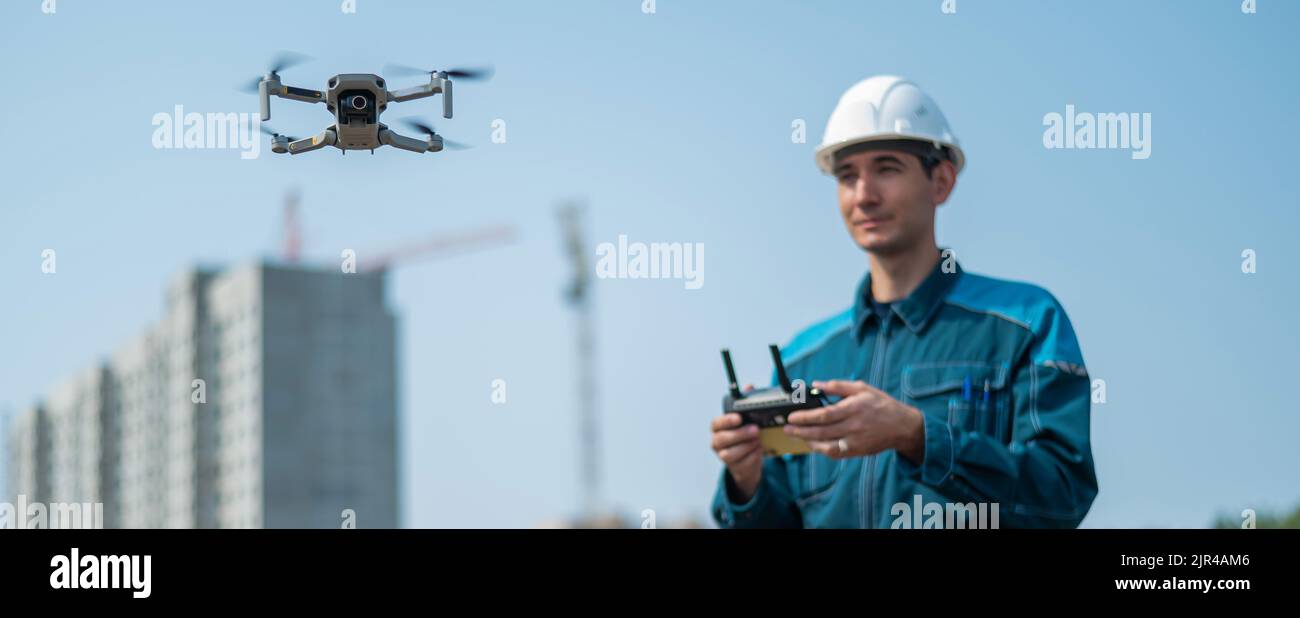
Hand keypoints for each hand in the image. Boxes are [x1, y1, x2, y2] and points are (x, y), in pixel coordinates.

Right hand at [710, 385, 761, 501]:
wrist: (747, 460)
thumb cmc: (745, 436)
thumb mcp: (746, 419)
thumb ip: (746, 403)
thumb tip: (749, 386)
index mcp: (718, 428)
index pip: (716, 423)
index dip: (726, 420)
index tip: (738, 418)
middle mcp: (717, 442)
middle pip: (722, 439)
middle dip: (740, 434)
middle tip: (755, 430)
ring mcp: (723, 456)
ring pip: (731, 453)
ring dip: (747, 446)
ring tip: (758, 441)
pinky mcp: (733, 467)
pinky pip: (742, 463)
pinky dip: (753, 456)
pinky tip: (759, 450)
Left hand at [783, 380, 924, 462]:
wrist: (902, 426)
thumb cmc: (881, 404)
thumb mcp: (862, 388)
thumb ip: (838, 386)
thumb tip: (816, 384)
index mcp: (854, 408)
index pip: (825, 415)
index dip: (806, 417)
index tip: (792, 416)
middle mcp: (854, 426)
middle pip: (822, 431)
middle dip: (801, 431)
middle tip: (786, 428)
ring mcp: (855, 441)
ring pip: (826, 445)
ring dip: (808, 442)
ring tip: (795, 436)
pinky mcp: (857, 451)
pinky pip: (835, 453)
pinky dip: (821, 450)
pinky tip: (812, 444)